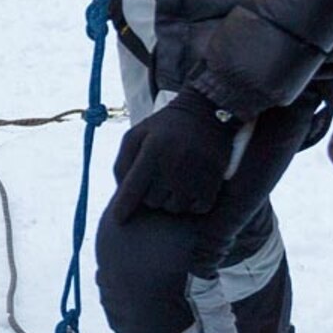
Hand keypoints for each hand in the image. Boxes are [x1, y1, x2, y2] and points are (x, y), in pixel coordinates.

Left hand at [111, 98, 244, 217]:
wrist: (208, 113)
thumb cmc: (164, 127)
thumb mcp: (136, 135)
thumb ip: (122, 162)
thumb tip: (121, 194)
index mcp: (153, 151)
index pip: (133, 189)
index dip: (124, 207)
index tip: (119, 219)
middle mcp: (174, 165)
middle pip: (152, 202)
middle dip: (150, 193)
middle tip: (158, 176)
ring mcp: (195, 176)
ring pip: (173, 208)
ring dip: (171, 198)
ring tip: (175, 178)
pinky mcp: (214, 183)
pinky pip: (196, 208)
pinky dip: (191, 202)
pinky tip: (190, 185)